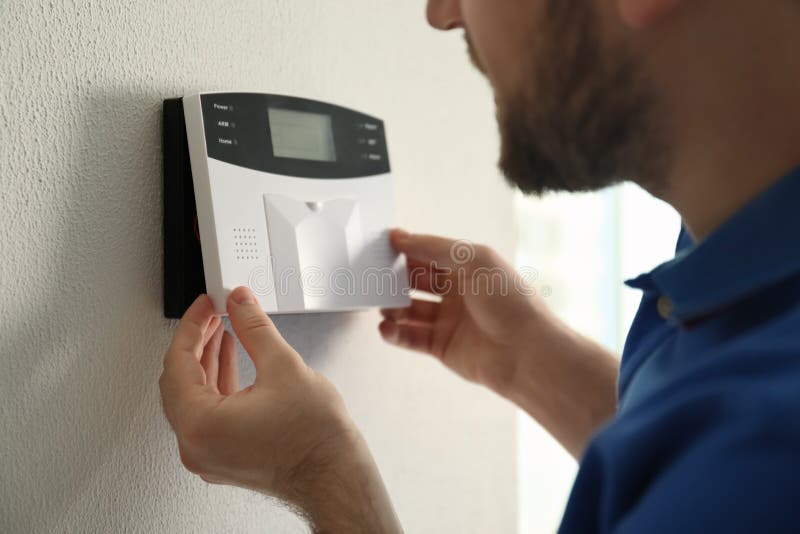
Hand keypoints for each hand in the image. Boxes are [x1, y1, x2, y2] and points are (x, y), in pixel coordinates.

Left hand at [160, 287, 401, 532]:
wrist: (335, 474)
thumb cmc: (314, 439)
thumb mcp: (282, 366)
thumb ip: (254, 327)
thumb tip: (241, 304)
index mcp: (200, 425)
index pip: (179, 362)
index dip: (192, 326)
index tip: (205, 306)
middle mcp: (197, 445)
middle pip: (181, 380)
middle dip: (199, 342)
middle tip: (214, 315)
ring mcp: (209, 454)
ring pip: (195, 397)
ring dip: (209, 360)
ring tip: (225, 331)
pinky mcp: (224, 456)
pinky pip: (208, 413)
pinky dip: (218, 383)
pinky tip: (232, 361)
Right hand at [380, 230, 618, 457]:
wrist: (526, 352)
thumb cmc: (510, 302)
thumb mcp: (473, 259)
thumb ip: (434, 247)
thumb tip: (403, 237)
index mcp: (469, 267)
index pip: (430, 253)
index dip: (408, 248)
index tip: (383, 245)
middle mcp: (459, 293)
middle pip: (417, 281)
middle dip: (395, 278)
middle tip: (374, 276)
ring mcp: (450, 321)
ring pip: (410, 310)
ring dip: (392, 307)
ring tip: (381, 306)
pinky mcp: (443, 347)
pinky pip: (411, 337)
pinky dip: (396, 333)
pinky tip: (387, 328)